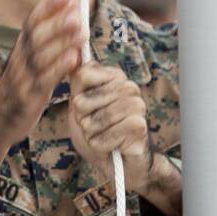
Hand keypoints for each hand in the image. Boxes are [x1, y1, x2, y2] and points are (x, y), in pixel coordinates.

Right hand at [0, 0, 84, 204]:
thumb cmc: (19, 89)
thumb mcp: (28, 64)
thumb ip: (46, 44)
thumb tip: (72, 19)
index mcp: (20, 50)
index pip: (32, 22)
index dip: (48, 6)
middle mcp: (19, 60)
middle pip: (36, 36)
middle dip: (56, 20)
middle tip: (76, 9)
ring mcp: (22, 78)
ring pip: (41, 55)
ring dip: (61, 40)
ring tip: (81, 28)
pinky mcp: (28, 97)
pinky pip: (45, 80)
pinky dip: (60, 67)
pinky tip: (75, 57)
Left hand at [68, 61, 152, 192]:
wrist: (118, 162)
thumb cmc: (97, 131)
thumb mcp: (79, 104)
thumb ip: (77, 82)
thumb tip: (76, 54)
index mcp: (114, 76)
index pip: (82, 75)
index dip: (76, 97)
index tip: (85, 108)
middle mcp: (128, 86)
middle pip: (82, 101)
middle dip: (83, 119)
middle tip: (95, 126)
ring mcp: (137, 104)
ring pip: (94, 120)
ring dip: (92, 134)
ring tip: (103, 135)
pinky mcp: (140, 125)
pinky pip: (105, 136)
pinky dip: (102, 145)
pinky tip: (112, 145)